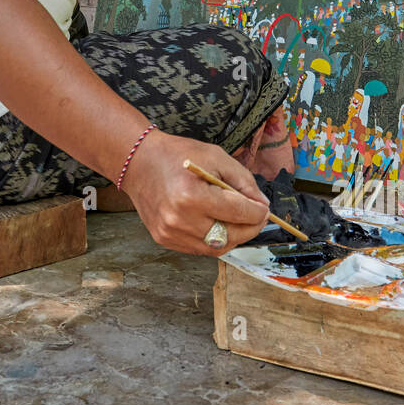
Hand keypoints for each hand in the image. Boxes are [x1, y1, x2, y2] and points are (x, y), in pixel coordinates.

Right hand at [119, 129, 270, 256]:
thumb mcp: (216, 157)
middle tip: (257, 217)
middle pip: (231, 235)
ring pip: (217, 247)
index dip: (259, 212)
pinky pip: (200, 248)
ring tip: (238, 221)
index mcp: (193, 196)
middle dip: (250, 228)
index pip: (239, 213)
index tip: (264, 209)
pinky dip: (214, 239)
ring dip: (234, 236)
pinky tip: (217, 223)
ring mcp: (171, 232)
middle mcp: (180, 219)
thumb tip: (261, 205)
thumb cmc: (177, 155)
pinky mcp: (165, 239)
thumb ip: (243, 181)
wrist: (139, 162)